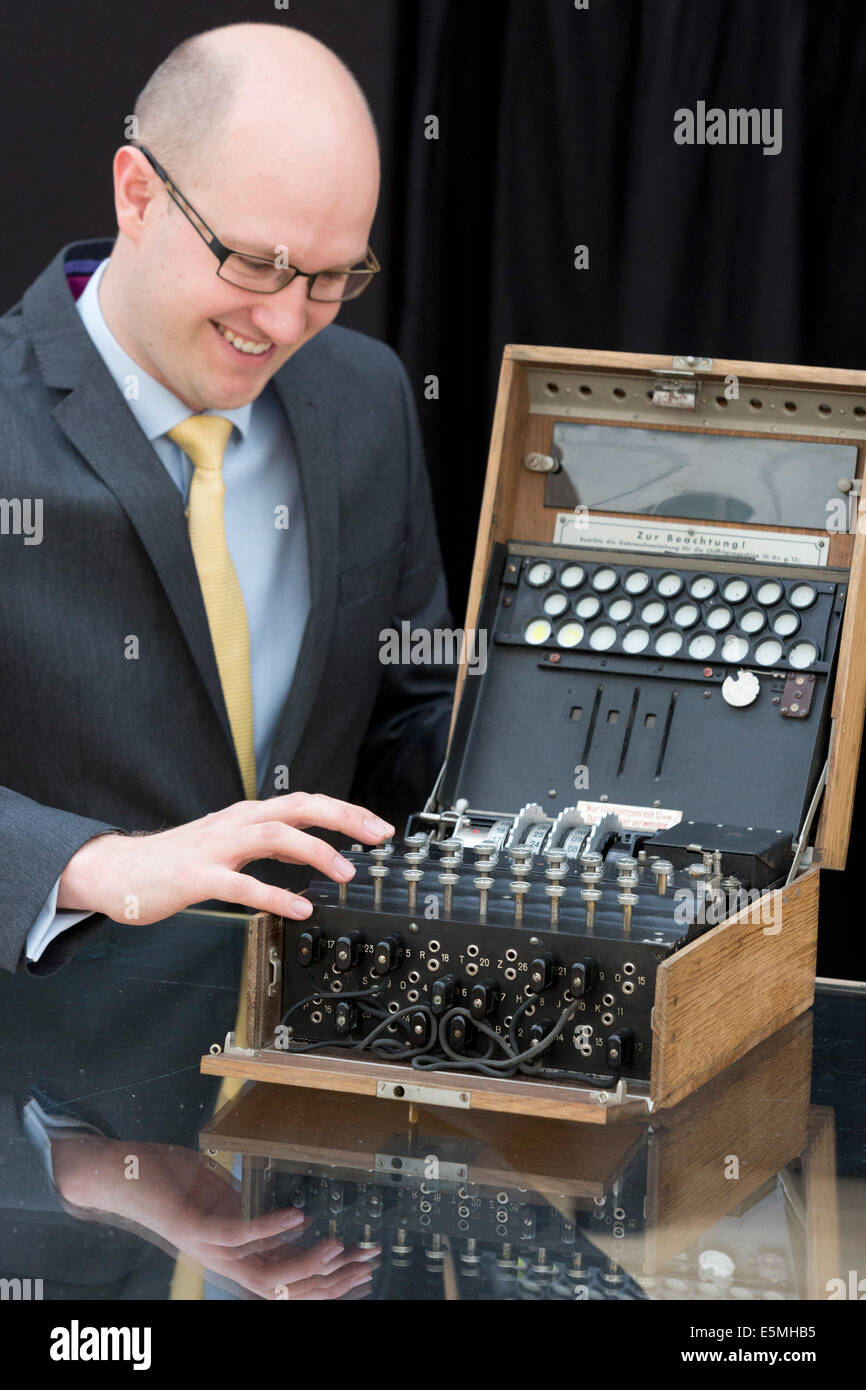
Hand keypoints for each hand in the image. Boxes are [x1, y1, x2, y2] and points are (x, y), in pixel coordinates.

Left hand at [52, 1136, 379, 1299]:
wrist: (119, 1176)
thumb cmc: (173, 1183)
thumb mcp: (226, 1202)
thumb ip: (257, 1219)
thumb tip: (296, 1224)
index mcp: (236, 1257)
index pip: (290, 1282)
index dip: (329, 1282)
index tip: (364, 1268)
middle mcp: (225, 1262)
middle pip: (286, 1288)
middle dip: (330, 1281)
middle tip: (365, 1263)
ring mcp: (210, 1249)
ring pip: (266, 1273)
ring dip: (306, 1264)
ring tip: (339, 1246)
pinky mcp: (195, 1228)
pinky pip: (238, 1235)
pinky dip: (271, 1228)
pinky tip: (299, 1214)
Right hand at [58, 792, 393, 921]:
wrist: (120, 871)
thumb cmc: (178, 860)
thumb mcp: (231, 845)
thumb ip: (270, 846)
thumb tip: (311, 852)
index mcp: (247, 816)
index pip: (305, 803)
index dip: (345, 812)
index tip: (378, 828)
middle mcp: (235, 823)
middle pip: (296, 807)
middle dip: (342, 818)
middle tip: (377, 837)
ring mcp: (216, 848)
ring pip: (273, 836)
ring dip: (314, 852)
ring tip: (346, 873)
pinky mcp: (197, 876)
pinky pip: (242, 884)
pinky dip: (275, 894)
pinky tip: (299, 907)